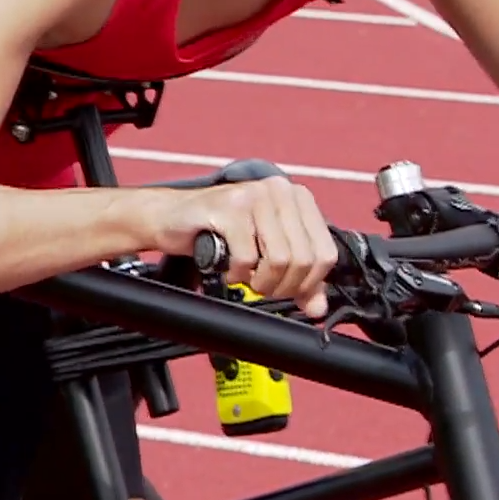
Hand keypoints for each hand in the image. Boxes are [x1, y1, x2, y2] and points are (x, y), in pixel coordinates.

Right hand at [146, 176, 338, 317]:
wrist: (172, 218)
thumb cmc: (222, 233)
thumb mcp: (267, 255)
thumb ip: (297, 279)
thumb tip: (318, 309)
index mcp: (299, 198)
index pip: (326, 253)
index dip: (309, 282)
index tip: (288, 289)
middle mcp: (281, 191)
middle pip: (303, 260)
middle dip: (281, 286)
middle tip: (261, 286)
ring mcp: (255, 196)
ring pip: (279, 260)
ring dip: (260, 282)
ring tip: (245, 277)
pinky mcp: (229, 207)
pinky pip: (246, 257)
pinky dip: (237, 273)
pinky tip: (227, 268)